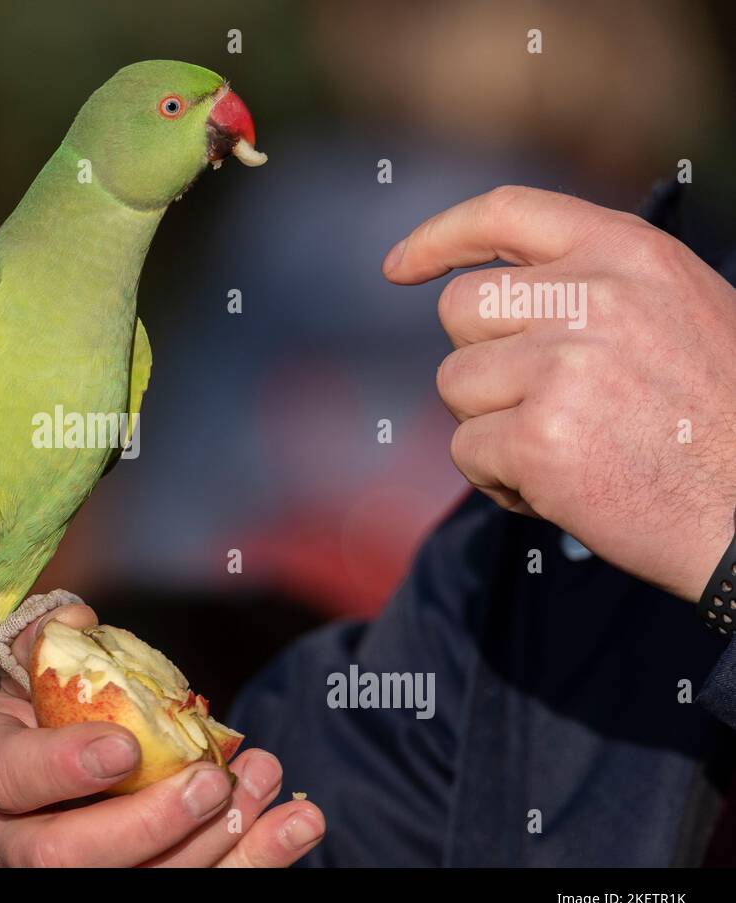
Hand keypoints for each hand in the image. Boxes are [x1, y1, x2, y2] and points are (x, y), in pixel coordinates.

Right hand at [0, 604, 324, 866]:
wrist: (38, 786)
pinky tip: (298, 825)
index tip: (127, 746)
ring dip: (214, 844)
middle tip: (212, 782)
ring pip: (135, 885)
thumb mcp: (27, 680)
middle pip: (67, 858)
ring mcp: (66, 880)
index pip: (10, 779)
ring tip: (261, 784)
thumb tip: (78, 619)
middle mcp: (13, 843)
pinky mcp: (125, 889)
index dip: (65, 768)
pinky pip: (192, 892)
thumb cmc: (36, 724)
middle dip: (149, 824)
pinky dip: (255, 862)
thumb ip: (49, 646)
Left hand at [384, 186, 735, 600]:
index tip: (400, 267)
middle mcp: (594, 297)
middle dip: (481, 361)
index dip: (440, 238)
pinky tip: (561, 489)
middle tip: (540, 403)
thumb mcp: (680, 310)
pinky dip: (499, 480)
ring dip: (490, 426)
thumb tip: (499, 295)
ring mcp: (563, 367)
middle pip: (461, 310)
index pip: (506, 213)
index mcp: (629, 253)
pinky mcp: (540, 438)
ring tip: (565, 449)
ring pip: (455, 384)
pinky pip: (466, 452)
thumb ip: (596, 286)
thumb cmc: (721, 420)